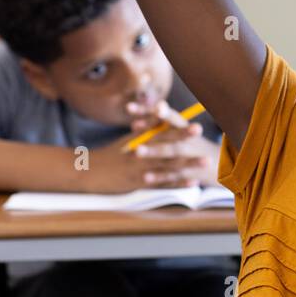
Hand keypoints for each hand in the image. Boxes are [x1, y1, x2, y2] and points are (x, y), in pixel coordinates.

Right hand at [82, 133, 210, 194]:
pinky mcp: (138, 184)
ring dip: (188, 164)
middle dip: (187, 143)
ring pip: (168, 166)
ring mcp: (140, 169)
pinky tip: (192, 182)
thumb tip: (162, 112)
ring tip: (206, 161)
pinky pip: (161, 184)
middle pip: (167, 147)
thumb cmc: (112, 154)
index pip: (162, 134)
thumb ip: (147, 127)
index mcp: (139, 141)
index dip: (180, 130)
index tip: (197, 127)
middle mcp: (142, 154)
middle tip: (205, 140)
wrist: (89, 171)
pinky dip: (177, 183)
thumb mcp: (129, 138)